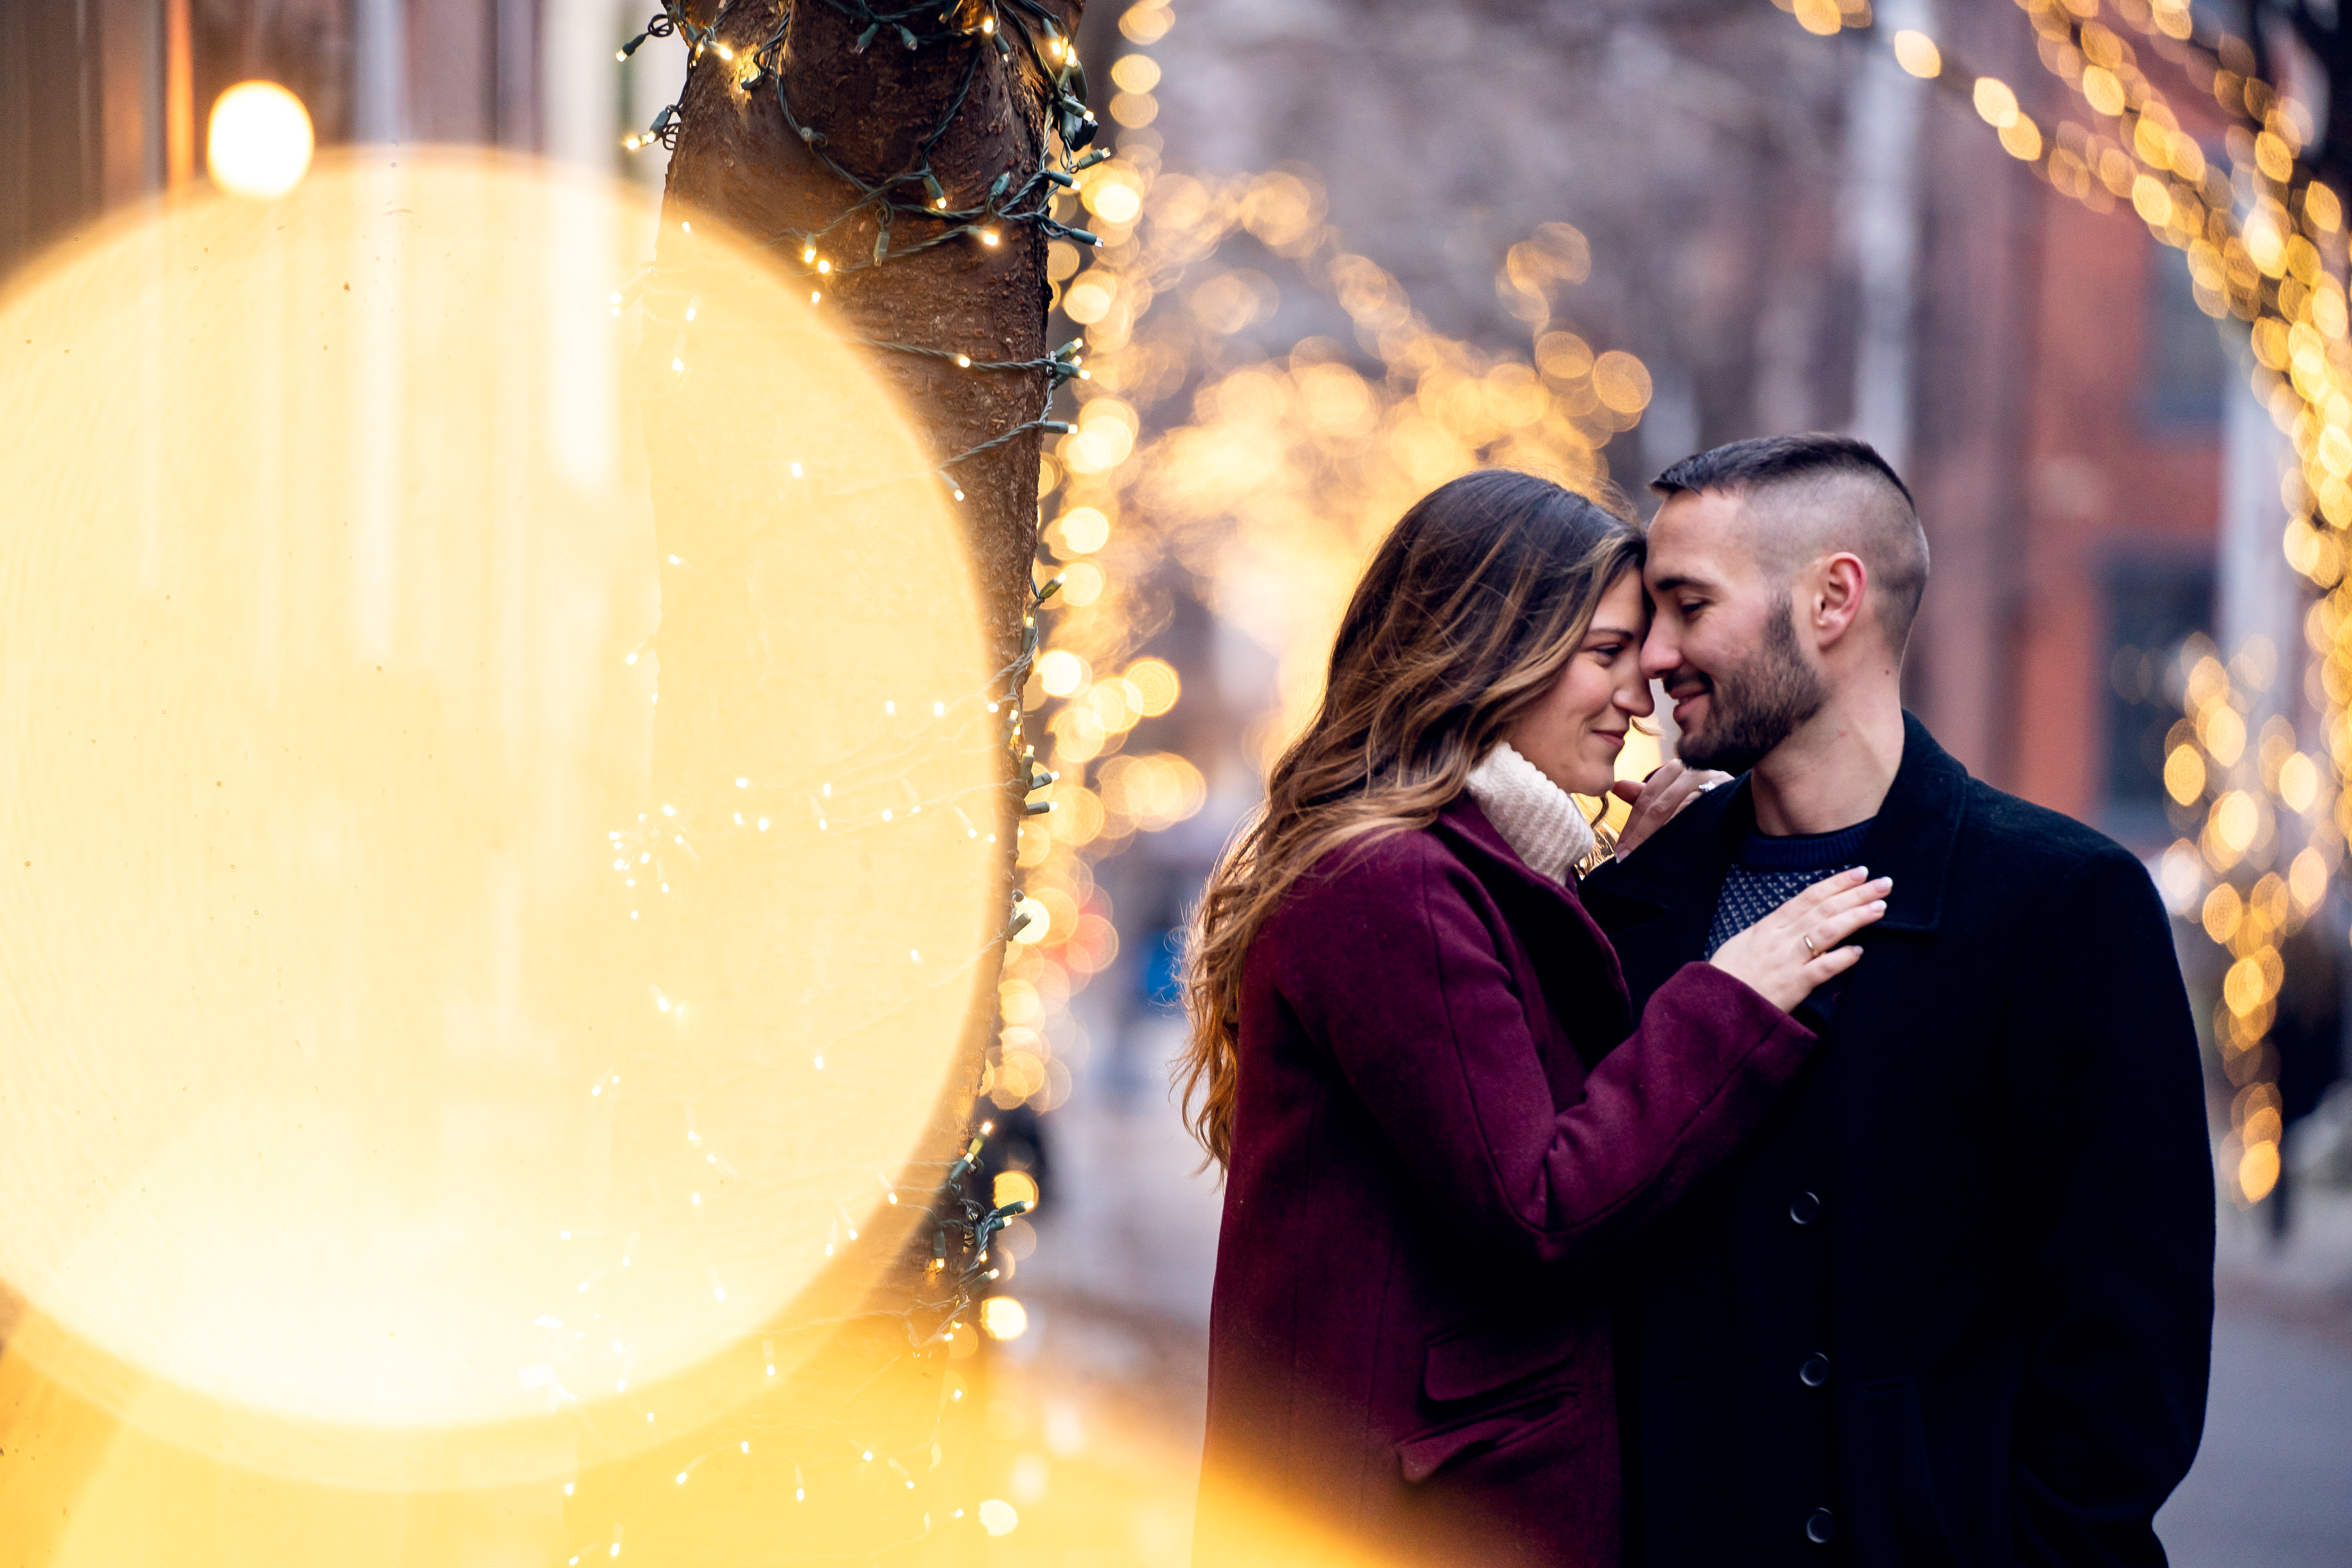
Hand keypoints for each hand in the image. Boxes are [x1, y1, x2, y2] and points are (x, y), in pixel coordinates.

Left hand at [1609, 760, 1733, 859]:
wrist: (1748, 803)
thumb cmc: (1705, 801)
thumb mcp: (1673, 795)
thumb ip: (1646, 794)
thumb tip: (1617, 787)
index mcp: (1676, 769)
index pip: (1647, 797)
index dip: (1632, 825)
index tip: (1621, 850)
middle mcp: (1693, 770)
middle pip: (1659, 804)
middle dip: (1641, 834)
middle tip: (1628, 858)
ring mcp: (1713, 780)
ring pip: (1679, 810)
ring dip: (1659, 836)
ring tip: (1646, 856)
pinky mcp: (1728, 794)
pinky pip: (1701, 813)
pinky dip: (1684, 830)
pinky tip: (1673, 845)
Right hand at [1707, 867, 1891, 1012]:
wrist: (1713, 1005)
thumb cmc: (1728, 975)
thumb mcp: (1745, 942)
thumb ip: (1772, 930)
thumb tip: (1797, 918)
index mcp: (1768, 926)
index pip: (1808, 897)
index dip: (1836, 883)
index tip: (1860, 872)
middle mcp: (1780, 939)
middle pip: (1823, 909)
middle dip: (1855, 894)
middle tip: (1884, 883)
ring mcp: (1787, 961)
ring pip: (1825, 932)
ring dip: (1854, 918)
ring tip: (1880, 907)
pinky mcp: (1792, 986)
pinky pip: (1820, 970)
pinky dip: (1840, 959)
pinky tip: (1858, 951)